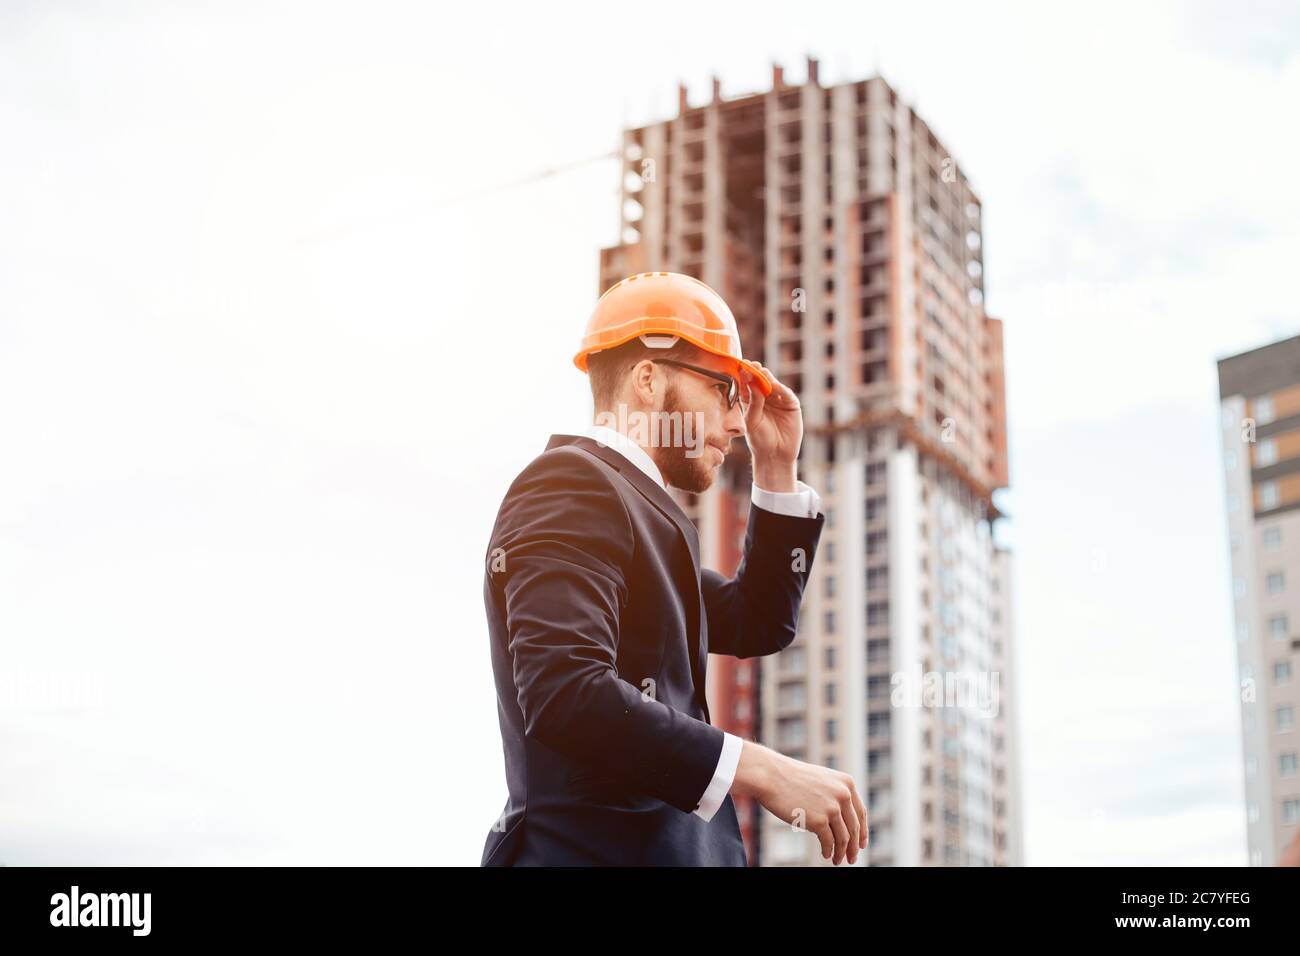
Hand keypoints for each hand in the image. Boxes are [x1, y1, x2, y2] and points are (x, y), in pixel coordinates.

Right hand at [732, 740, 867, 864]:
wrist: (771, 776)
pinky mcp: (819, 820)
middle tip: (851, 858)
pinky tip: (826, 855)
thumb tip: (841, 822)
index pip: (861, 813)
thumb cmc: (791, 778)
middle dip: (854, 846)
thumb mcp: (821, 781)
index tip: (861, 844)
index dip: (862, 831)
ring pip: (844, 838)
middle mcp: (843, 795)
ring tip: (837, 860)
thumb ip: (834, 796)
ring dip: (841, 852)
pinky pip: (829, 842)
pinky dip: (829, 851)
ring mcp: (832, 808)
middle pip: (854, 828)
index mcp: (847, 783)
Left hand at [743, 363, 802, 491]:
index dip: (744, 376)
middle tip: (750, 365)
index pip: (747, 385)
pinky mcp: (791, 405)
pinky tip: (773, 385)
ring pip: (773, 385)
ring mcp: (779, 400)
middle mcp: (765, 398)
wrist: (775, 455)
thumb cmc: (759, 440)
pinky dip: (780, 389)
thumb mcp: (752, 420)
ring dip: (767, 378)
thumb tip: (752, 382)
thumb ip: (753, 402)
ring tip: (760, 371)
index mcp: (752, 401)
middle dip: (755, 373)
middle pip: (761, 382)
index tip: (739, 367)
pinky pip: (786, 394)